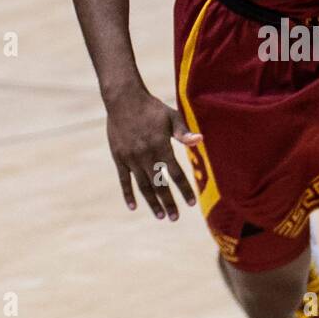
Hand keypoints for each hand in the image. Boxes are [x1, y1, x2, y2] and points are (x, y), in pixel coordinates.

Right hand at [106, 89, 201, 219]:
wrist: (123, 99)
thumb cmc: (152, 108)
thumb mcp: (171, 117)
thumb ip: (183, 132)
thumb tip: (200, 140)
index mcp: (160, 146)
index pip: (175, 173)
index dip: (184, 189)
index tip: (191, 203)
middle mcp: (145, 156)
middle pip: (159, 185)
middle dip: (168, 202)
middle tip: (175, 218)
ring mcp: (130, 158)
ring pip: (143, 186)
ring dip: (152, 202)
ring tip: (160, 216)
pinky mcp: (118, 158)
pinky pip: (124, 180)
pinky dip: (128, 194)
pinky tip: (133, 207)